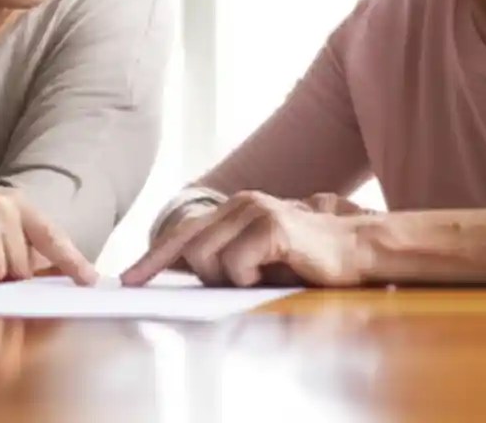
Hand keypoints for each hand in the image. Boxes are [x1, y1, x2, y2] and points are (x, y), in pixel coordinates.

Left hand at [121, 191, 366, 287]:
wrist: (356, 250)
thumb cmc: (306, 260)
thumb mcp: (257, 259)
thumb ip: (223, 259)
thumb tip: (186, 273)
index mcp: (233, 210)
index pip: (182, 233)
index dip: (153, 258)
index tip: (128, 279)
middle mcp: (240, 204)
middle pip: (188, 246)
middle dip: (191, 274)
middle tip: (226, 282)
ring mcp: (255, 211)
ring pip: (208, 258)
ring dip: (231, 279)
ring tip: (263, 276)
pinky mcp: (272, 226)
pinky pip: (236, 265)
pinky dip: (249, 279)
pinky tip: (276, 273)